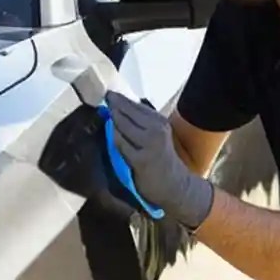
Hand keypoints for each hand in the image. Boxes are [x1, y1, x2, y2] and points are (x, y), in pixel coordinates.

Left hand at [104, 91, 214, 229]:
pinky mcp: (140, 160)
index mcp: (160, 122)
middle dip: (114, 105)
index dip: (120, 99)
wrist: (175, 186)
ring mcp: (149, 144)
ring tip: (105, 115)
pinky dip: (114, 139)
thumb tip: (120, 108)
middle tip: (104, 99)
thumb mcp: (157, 136)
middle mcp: (156, 129)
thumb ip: (142, 123)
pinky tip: (110, 136)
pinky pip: (121, 144)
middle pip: (127, 112)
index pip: (135, 105)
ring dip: (112, 121)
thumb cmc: (163, 160)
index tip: (109, 93)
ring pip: (122, 126)